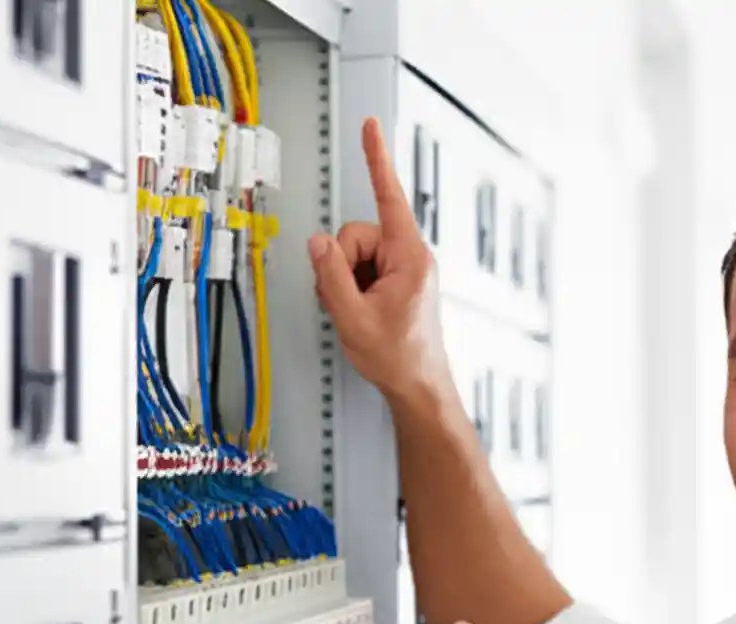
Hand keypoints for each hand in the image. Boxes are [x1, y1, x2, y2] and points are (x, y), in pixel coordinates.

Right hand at [307, 117, 449, 400]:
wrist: (418, 385)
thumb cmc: (399, 356)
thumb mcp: (353, 317)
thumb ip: (330, 275)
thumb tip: (317, 242)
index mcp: (410, 257)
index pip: (389, 197)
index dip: (377, 160)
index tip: (371, 127)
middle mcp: (411, 256)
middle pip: (356, 234)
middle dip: (343, 264)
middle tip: (352, 300)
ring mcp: (404, 267)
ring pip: (354, 252)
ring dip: (347, 279)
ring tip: (361, 309)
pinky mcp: (396, 278)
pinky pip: (361, 267)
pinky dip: (352, 286)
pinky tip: (362, 309)